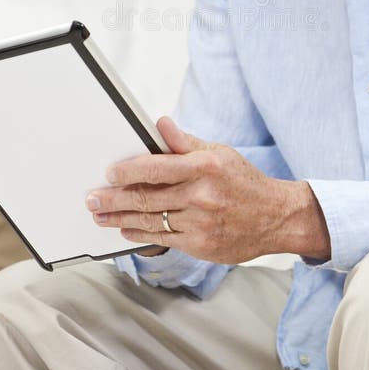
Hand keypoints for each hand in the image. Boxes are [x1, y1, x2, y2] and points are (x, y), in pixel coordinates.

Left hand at [85, 117, 330, 264]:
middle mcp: (201, 195)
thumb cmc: (244, 182)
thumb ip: (185, 142)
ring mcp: (200, 223)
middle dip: (113, 198)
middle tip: (92, 198)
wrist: (276, 217)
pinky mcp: (200, 245)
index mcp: (204, 167)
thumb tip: (159, 124)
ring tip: (100, 215)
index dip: (127, 171)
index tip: (108, 173)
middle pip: (146, 197)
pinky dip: (139, 234)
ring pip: (149, 220)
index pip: (155, 168)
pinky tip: (125, 229)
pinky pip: (162, 238)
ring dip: (119, 218)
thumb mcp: (219, 153)